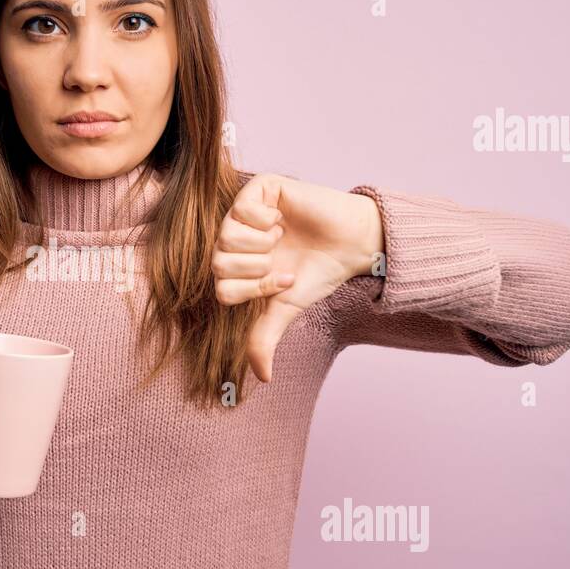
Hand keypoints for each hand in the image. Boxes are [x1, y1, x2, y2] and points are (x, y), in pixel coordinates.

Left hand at [212, 173, 383, 382]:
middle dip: (258, 270)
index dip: (255, 290)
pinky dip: (265, 221)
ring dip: (261, 246)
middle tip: (282, 260)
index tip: (285, 281)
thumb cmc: (316, 273)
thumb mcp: (285, 308)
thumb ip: (264, 337)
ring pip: (226, 237)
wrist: (351, 245)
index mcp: (235, 267)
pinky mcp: (259, 190)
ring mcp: (244, 213)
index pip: (221, 288)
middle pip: (218, 263)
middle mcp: (234, 239)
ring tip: (282, 239)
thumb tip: (262, 377)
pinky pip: (241, 208)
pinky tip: (282, 220)